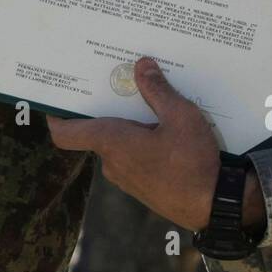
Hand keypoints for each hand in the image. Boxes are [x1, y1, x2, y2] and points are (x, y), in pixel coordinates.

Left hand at [47, 57, 221, 230]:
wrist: (216, 207)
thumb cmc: (194, 162)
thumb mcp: (181, 117)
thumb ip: (158, 90)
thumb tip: (141, 65)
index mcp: (112, 142)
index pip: (66, 133)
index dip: (56, 116)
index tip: (58, 99)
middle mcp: (112, 162)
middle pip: (96, 131)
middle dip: (108, 108)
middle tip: (120, 84)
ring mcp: (126, 178)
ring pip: (117, 145)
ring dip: (128, 126)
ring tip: (150, 104)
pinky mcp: (142, 187)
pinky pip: (131, 158)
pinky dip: (140, 143)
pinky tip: (164, 132)